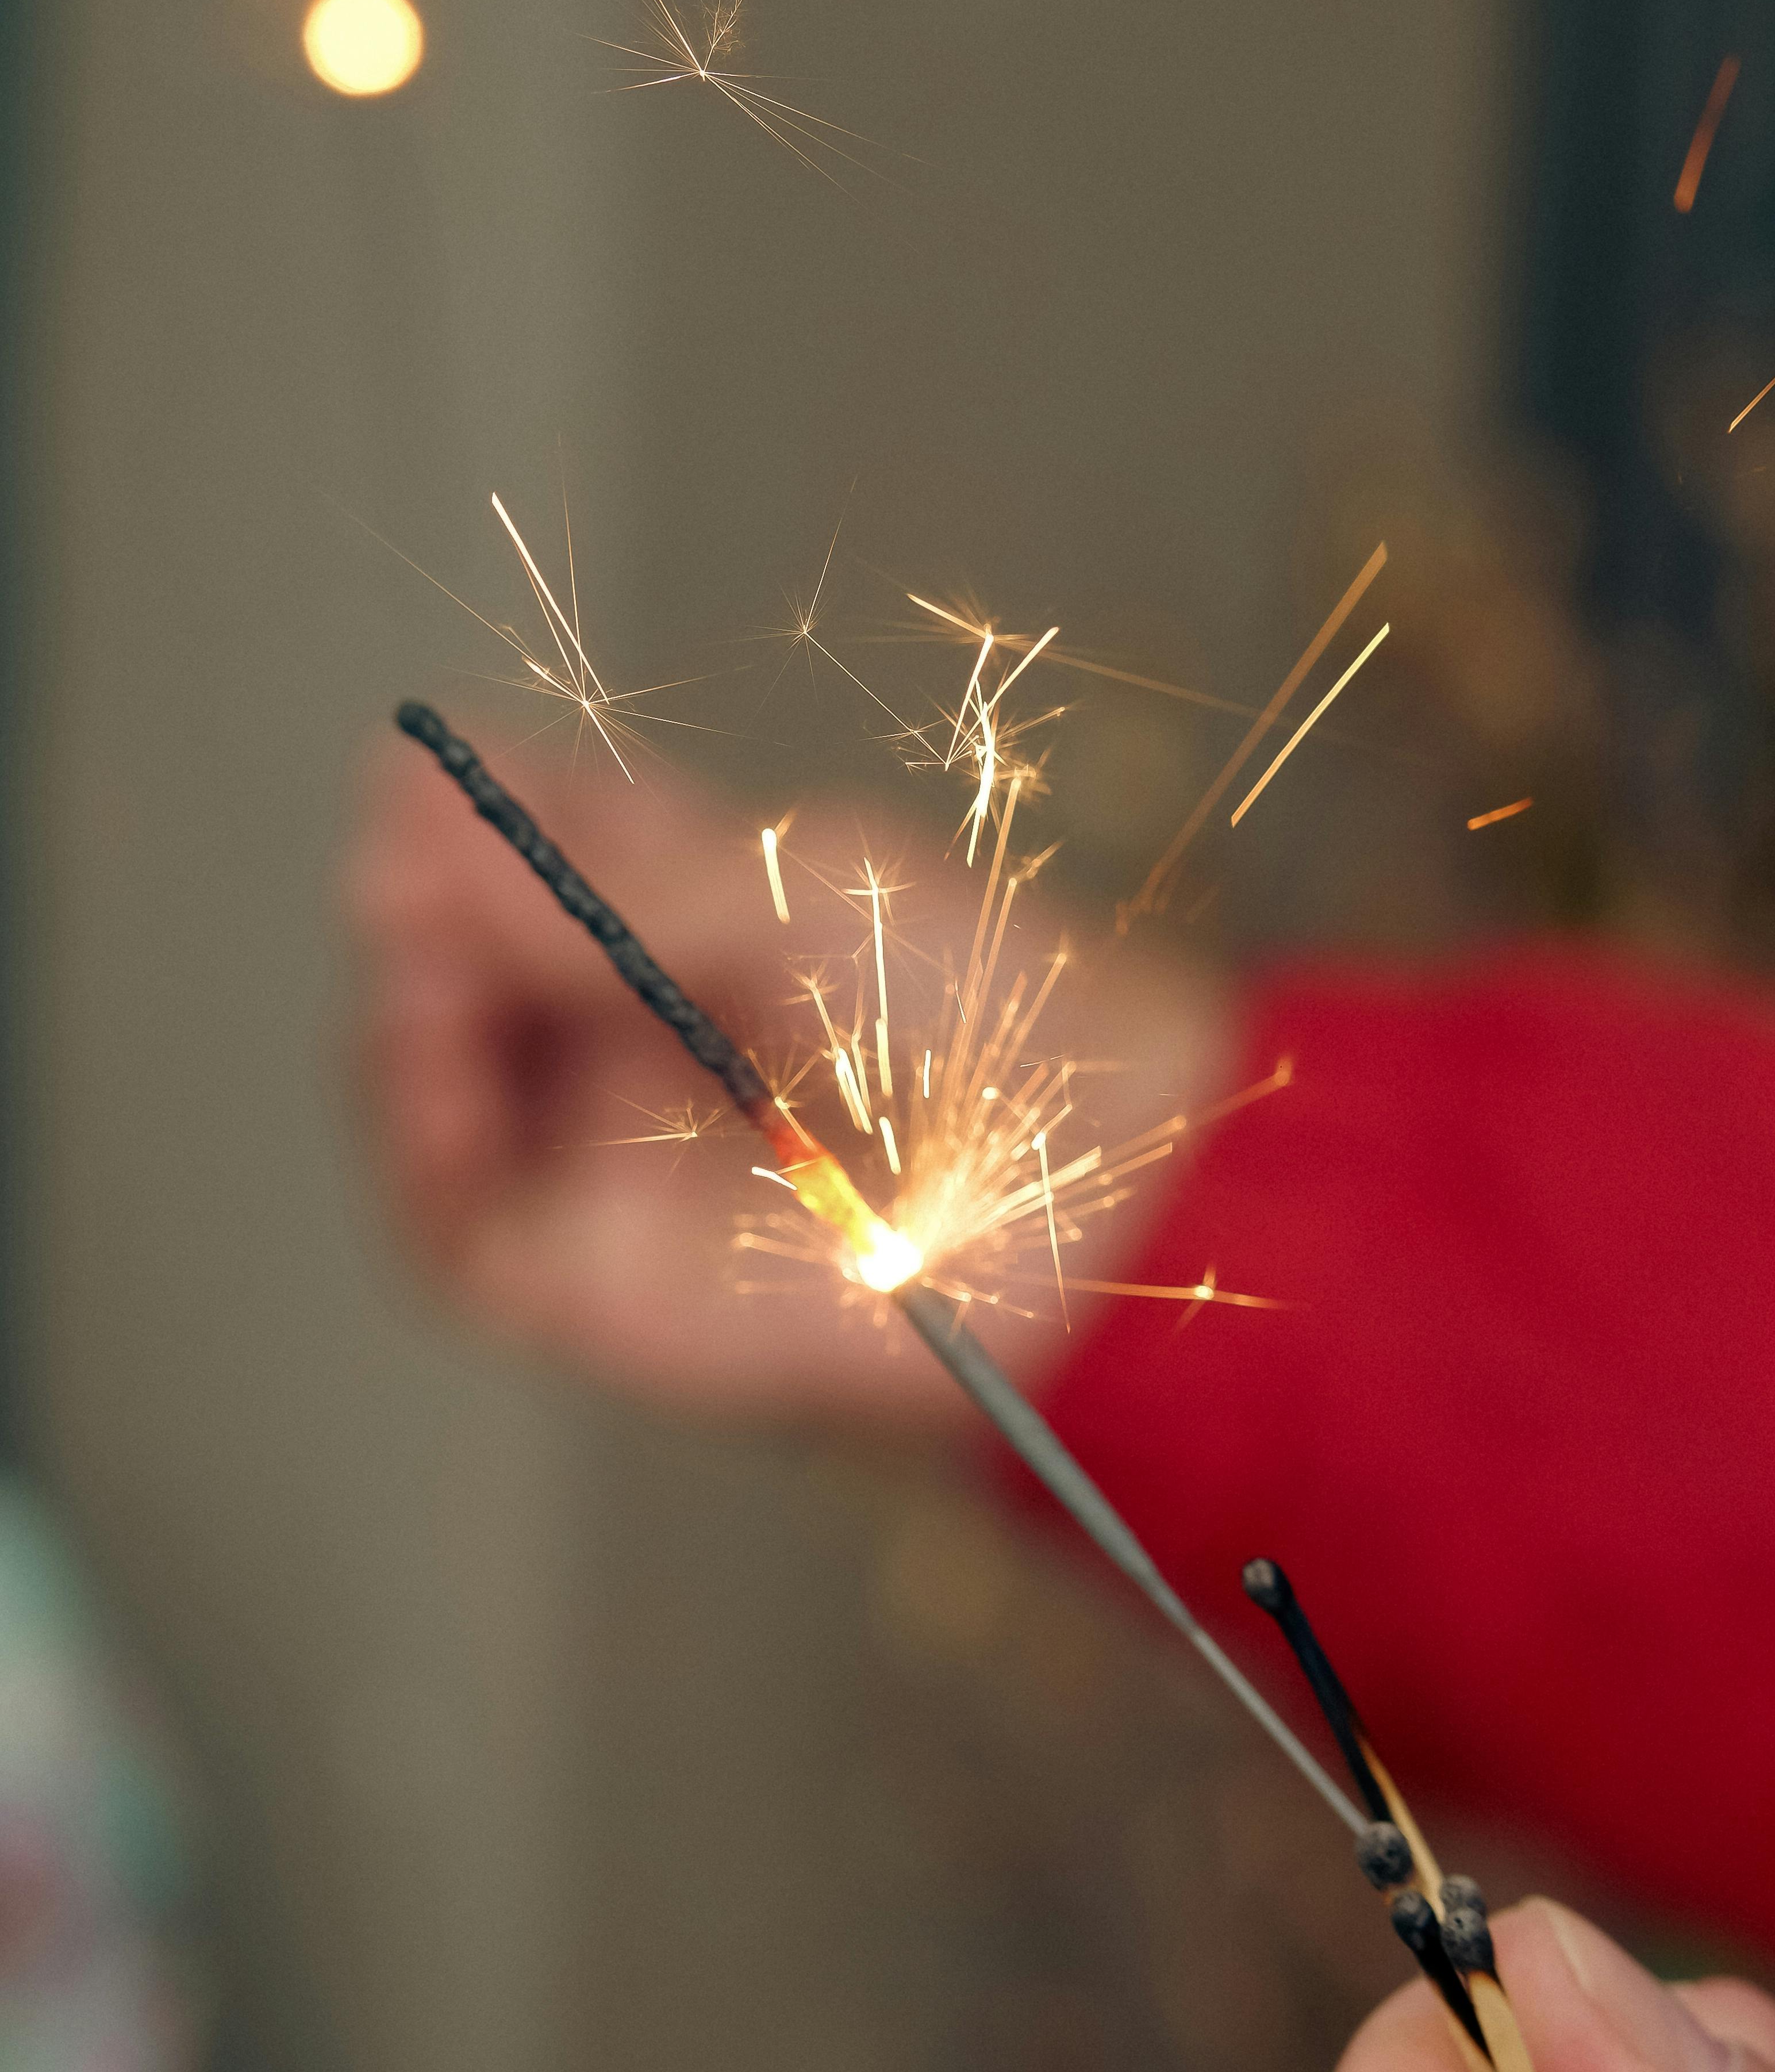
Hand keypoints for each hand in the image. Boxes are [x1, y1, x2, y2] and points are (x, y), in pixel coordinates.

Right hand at [346, 726, 1225, 1422]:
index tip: (412, 790)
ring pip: (425, 1100)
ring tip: (425, 982)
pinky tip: (439, 1090)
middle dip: (413, 923)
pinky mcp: (593, 1281)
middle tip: (403, 882)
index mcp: (675, 920)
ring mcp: (597, 1158)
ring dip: (396, 1036)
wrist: (1082, 1192)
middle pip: (450, 973)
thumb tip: (423, 824)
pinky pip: (458, 1235)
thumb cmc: (985, 1020)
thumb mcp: (787, 896)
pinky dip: (422, 1165)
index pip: (525, 859)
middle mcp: (621, 1037)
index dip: (457, 826)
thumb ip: (611, 883)